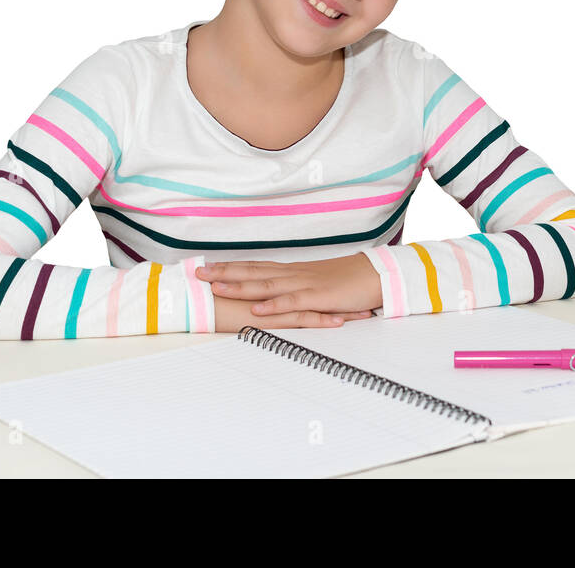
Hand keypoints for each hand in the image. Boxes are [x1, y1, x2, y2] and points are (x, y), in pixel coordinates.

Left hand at [196, 254, 383, 329]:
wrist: (376, 276)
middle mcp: (294, 274)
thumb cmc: (349, 281)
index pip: (255, 265)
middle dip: (224, 272)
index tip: (207, 265)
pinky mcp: (318, 298)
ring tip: (216, 287)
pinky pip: (292, 303)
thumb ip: (297, 288)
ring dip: (240, 285)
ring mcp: (304, 285)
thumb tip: (277, 294)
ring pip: (267, 284)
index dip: (230, 266)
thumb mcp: (317, 283)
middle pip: (253, 270)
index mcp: (293, 271)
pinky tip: (256, 309)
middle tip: (198, 272)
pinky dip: (273, 306)